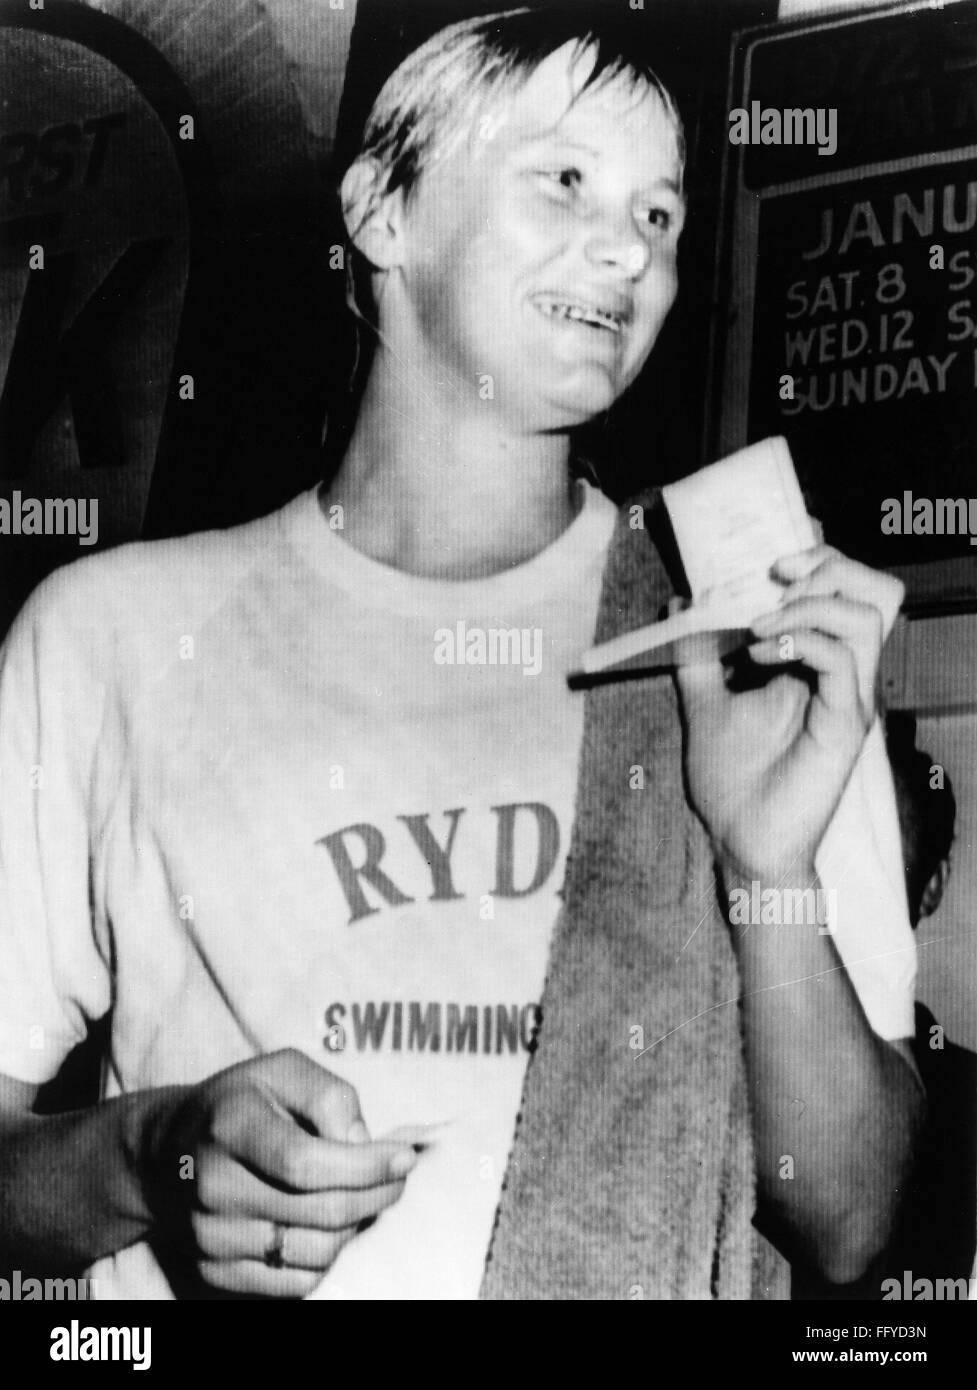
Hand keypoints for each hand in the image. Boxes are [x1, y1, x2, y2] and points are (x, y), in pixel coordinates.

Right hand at [141, 1049, 416, 1297]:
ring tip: (363, 1197)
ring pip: (315, 1252)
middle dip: (375, 1195)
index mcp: (230, 1125)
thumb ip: (329, 1096)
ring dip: (355, 1227)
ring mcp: (209, 1235)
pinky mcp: (214, 1271)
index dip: (365, 1166)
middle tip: (396, 1178)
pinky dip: (326, 1257)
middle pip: (319, 1211)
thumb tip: (362, 1145)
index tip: (404, 1158)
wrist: (165, 1153)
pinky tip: (329, 1224)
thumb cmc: (240, 1103)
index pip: (306, 1162)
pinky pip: (294, 1283)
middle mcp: (212, 1185)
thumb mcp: (282, 1070)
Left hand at [675, 546, 902, 883]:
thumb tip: (680, 606)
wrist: (740, 842)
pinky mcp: (845, 724)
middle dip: (825, 568)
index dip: (820, 559)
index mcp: (819, 664)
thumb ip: (696, 657)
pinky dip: (800, 644)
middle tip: (773, 579)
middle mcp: (844, 675)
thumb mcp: (703, 704)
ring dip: (808, 606)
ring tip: (759, 625)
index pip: (848, 590)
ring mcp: (850, 698)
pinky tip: (758, 655)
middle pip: (873, 591)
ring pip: (865, 618)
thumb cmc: (732, 782)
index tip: (770, 562)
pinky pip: (843, 663)